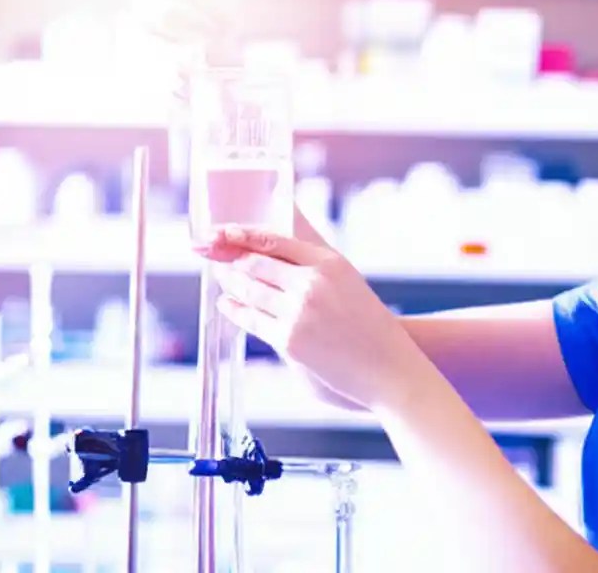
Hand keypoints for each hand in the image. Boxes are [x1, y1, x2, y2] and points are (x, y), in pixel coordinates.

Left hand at [200, 226, 426, 410]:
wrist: (387, 365)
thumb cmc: (368, 322)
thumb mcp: (346, 279)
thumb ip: (313, 260)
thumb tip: (274, 244)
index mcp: (329, 262)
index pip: (273, 239)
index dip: (240, 234)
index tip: (220, 231)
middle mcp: (312, 283)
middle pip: (254, 263)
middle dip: (227, 258)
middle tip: (210, 253)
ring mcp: (299, 313)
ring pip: (249, 291)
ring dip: (229, 283)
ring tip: (219, 276)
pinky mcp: (290, 341)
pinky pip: (252, 320)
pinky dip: (235, 310)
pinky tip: (229, 304)